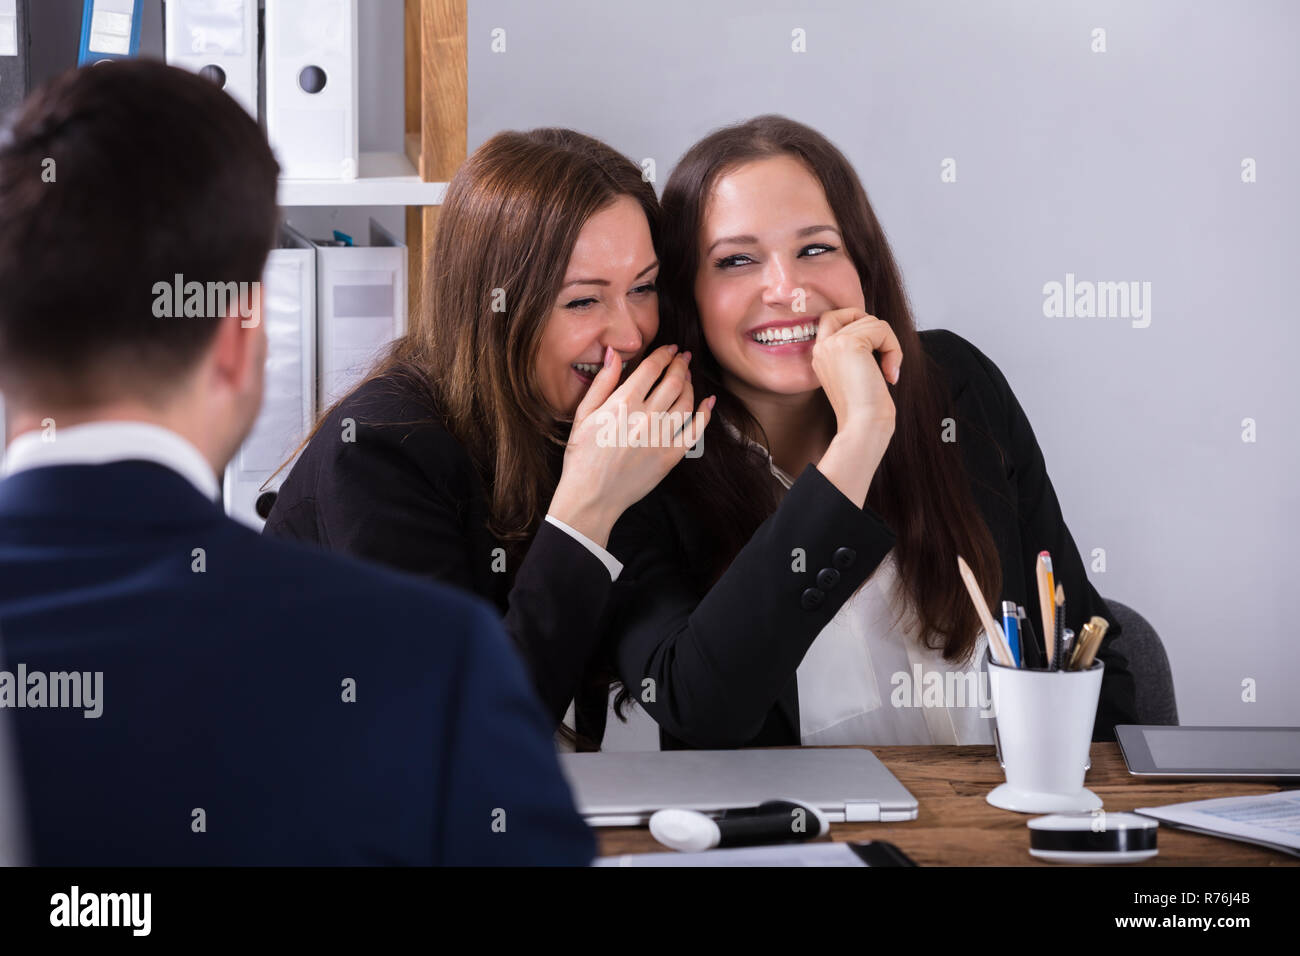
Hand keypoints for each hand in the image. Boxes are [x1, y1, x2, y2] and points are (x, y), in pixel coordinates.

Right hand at [548, 344, 714, 546]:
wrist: (591, 496)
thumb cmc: (582, 456)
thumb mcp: (584, 414)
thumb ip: (602, 382)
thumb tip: (614, 352)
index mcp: (623, 404)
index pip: (651, 369)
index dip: (664, 354)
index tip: (669, 349)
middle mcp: (645, 418)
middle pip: (673, 381)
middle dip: (681, 364)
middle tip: (684, 357)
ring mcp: (661, 438)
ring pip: (686, 402)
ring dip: (691, 385)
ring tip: (689, 377)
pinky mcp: (670, 457)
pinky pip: (695, 431)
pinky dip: (705, 414)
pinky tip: (708, 403)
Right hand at [811, 308, 901, 432]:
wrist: (864, 425)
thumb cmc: (865, 408)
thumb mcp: (855, 372)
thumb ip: (857, 348)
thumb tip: (876, 328)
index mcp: (820, 355)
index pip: (833, 317)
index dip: (857, 321)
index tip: (875, 349)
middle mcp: (821, 347)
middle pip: (855, 314)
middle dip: (877, 333)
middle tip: (884, 360)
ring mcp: (832, 344)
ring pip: (872, 321)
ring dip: (889, 345)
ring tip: (888, 372)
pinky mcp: (849, 343)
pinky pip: (882, 329)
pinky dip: (894, 349)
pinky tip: (890, 374)